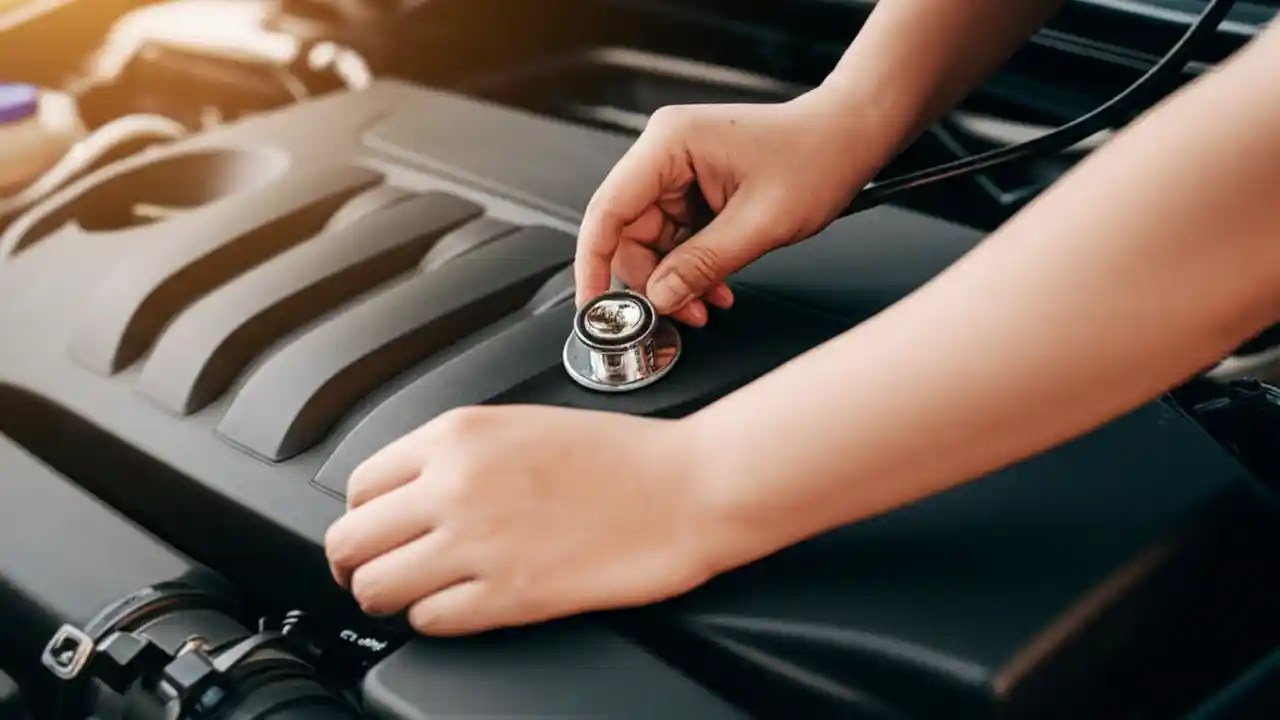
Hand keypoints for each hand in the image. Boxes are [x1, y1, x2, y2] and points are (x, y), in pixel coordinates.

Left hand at [324, 405, 721, 635]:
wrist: (686, 487)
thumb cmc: (620, 456)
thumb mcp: (520, 425)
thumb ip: (454, 454)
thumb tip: (404, 494)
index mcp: (456, 435)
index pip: (357, 485)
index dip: (362, 517)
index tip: (377, 531)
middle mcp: (454, 485)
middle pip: (350, 542)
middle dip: (357, 564)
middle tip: (379, 571)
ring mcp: (477, 542)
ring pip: (374, 588)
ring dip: (389, 596)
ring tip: (417, 593)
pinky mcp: (506, 594)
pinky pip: (426, 622)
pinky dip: (435, 619)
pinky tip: (463, 604)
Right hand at [575, 89, 879, 325]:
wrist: (849, 138)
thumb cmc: (816, 157)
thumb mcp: (760, 224)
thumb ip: (703, 264)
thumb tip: (660, 297)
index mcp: (670, 143)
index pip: (608, 209)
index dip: (594, 263)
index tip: (593, 306)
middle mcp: (666, 152)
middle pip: (627, 231)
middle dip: (651, 280)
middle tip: (678, 313)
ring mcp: (679, 170)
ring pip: (652, 240)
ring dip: (676, 279)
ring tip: (709, 303)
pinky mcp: (694, 187)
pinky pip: (676, 237)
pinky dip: (693, 267)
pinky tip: (717, 285)